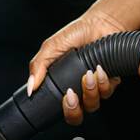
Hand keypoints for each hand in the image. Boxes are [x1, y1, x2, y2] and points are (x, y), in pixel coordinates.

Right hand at [26, 8, 125, 125]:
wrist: (99, 23)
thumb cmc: (75, 34)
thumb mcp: (51, 47)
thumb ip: (38, 66)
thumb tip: (30, 88)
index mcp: (63, 86)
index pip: (61, 110)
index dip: (62, 110)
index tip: (63, 97)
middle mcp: (79, 91)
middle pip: (76, 116)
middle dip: (73, 109)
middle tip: (71, 95)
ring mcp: (95, 89)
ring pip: (92, 105)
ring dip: (89, 91)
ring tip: (87, 75)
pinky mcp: (109, 83)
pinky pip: (106, 92)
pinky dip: (102, 82)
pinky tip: (99, 70)